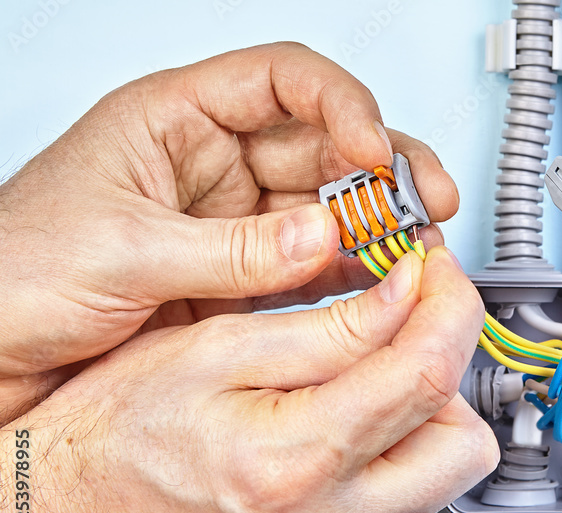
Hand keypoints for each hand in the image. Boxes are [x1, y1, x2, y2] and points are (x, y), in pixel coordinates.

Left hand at [0, 42, 457, 422]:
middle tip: (424, 201)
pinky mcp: (243, 282)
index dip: (342, 106)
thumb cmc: (9, 278)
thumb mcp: (119, 252)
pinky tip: (385, 285)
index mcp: (172, 123)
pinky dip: (356, 276)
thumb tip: (321, 236)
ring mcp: (234, 226)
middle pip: (324, 143)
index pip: (283, 81)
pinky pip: (315, 268)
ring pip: (330, 207)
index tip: (372, 151)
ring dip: (381, 225)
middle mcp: (212, 166)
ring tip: (419, 250)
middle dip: (384, 170)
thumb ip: (231, 250)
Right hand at [0, 248, 496, 512]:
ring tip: (365, 379)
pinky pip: (400, 511)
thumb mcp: (218, 346)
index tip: (438, 276)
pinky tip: (339, 430)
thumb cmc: (116, 435)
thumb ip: (331, 325)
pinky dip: (389, 460)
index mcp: (295, 462)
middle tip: (407, 332)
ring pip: (440, 479)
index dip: (450, 308)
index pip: (428, 374)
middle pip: (465, 446)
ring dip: (423, 418)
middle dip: (448, 375)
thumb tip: (407, 295)